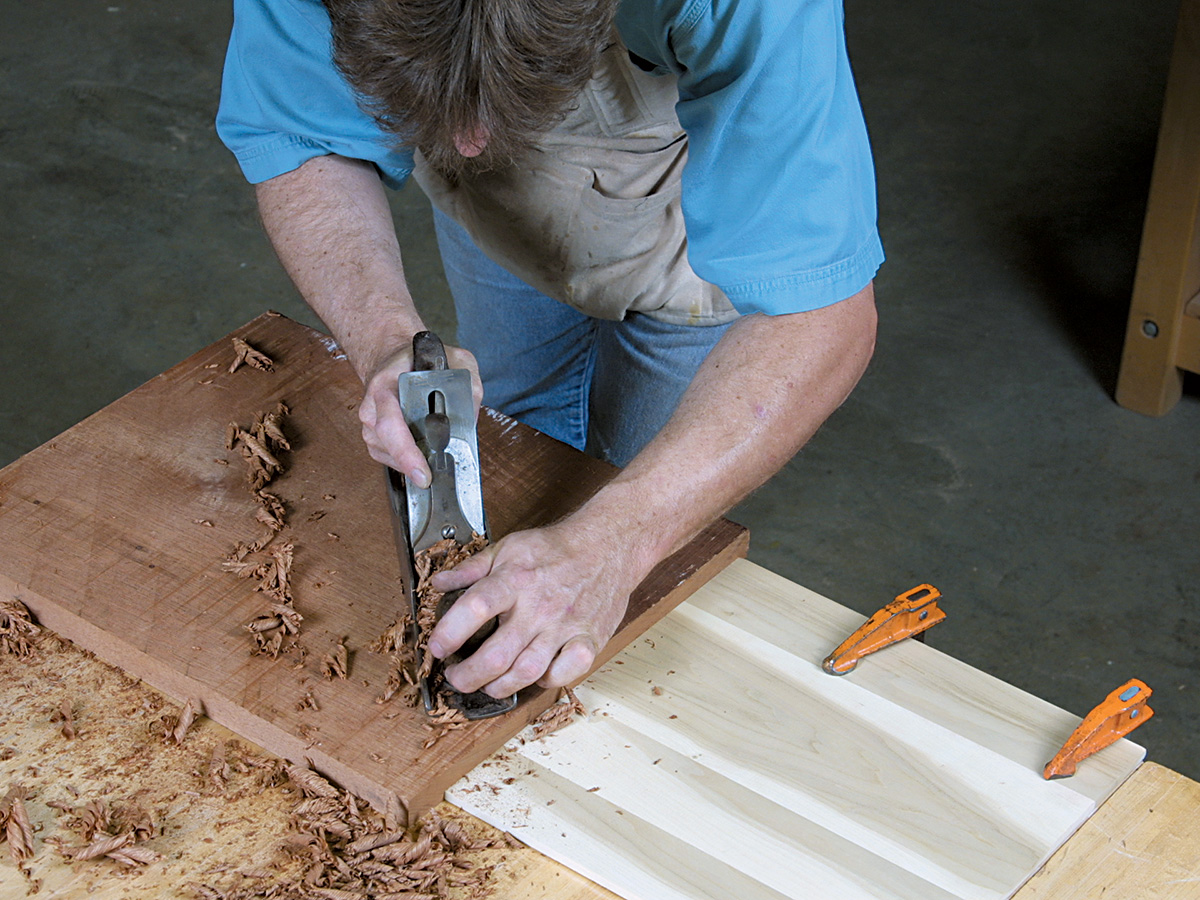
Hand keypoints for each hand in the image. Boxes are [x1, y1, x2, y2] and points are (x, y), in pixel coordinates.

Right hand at [356, 341, 482, 484]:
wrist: (395, 358)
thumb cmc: (422, 359)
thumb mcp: (456, 360)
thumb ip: (469, 385)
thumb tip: (472, 419)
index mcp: (385, 387)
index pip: (390, 424)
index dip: (405, 453)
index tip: (422, 472)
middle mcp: (372, 408)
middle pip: (384, 446)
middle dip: (408, 465)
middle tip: (429, 479)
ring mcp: (370, 424)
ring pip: (386, 456)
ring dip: (409, 461)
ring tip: (430, 456)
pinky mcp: (374, 437)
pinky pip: (387, 458)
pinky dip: (404, 462)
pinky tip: (419, 455)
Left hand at [426, 518, 643, 696]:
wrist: (608, 545)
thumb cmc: (556, 549)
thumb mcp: (508, 548)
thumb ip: (471, 568)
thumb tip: (438, 583)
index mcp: (514, 579)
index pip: (474, 608)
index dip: (449, 633)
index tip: (437, 648)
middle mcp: (539, 606)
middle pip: (496, 655)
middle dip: (467, 676)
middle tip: (456, 678)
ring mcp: (566, 626)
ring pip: (527, 672)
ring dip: (499, 687)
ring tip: (487, 685)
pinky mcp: (589, 639)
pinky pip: (566, 673)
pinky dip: (547, 682)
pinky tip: (535, 676)